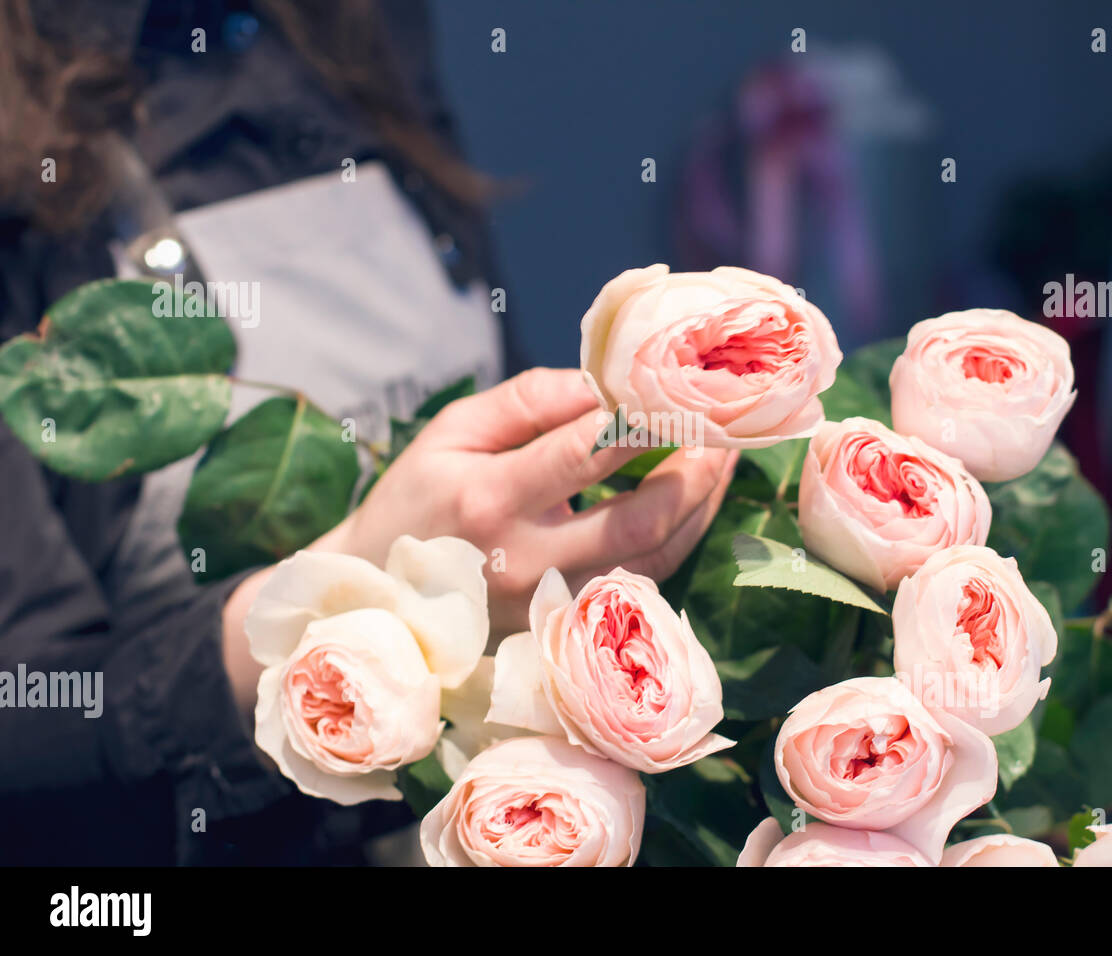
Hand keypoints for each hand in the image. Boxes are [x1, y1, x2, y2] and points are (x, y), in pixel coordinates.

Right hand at [335, 367, 736, 633]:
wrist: (380, 602)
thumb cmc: (416, 501)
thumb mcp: (451, 433)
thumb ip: (527, 400)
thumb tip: (604, 384)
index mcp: (490, 499)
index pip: (588, 452)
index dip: (649, 419)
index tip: (690, 388)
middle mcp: (527, 560)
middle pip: (640, 520)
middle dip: (696, 471)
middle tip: (727, 429)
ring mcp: (550, 603)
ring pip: (654, 559)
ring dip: (700, 506)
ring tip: (724, 458)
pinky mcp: (565, 626)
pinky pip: (643, 584)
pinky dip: (678, 540)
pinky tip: (694, 503)